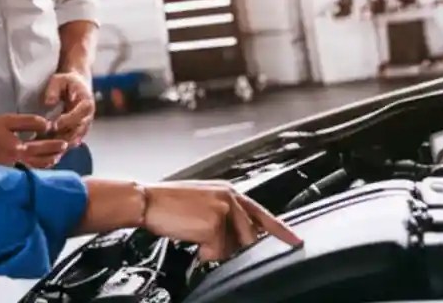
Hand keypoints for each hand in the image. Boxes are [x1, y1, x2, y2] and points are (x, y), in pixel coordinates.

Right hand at [0, 114, 68, 168]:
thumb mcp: (7, 121)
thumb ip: (28, 122)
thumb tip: (46, 125)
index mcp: (20, 149)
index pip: (43, 148)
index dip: (55, 145)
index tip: (65, 143)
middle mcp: (19, 162)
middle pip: (42, 161)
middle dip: (54, 155)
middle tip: (64, 151)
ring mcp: (14, 169)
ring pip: (36, 168)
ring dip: (47, 163)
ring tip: (55, 158)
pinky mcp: (8, 172)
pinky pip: (27, 171)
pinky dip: (37, 167)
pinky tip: (39, 164)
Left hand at [42, 72, 94, 148]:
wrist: (77, 86)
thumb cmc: (67, 82)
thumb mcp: (58, 80)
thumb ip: (53, 90)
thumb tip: (49, 103)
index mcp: (87, 103)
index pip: (79, 115)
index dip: (67, 121)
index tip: (54, 124)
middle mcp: (88, 118)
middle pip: (78, 131)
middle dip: (63, 137)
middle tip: (48, 141)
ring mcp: (84, 127)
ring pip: (74, 140)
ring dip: (61, 145)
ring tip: (46, 148)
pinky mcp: (78, 133)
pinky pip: (70, 143)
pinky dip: (60, 148)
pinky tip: (47, 151)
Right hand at [142, 181, 301, 261]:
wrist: (147, 200)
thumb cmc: (168, 203)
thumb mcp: (202, 202)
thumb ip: (225, 215)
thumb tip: (239, 239)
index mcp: (229, 191)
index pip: (263, 213)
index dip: (281, 230)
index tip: (296, 241)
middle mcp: (231, 198)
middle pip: (249, 236)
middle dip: (231, 246)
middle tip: (205, 238)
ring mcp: (224, 210)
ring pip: (233, 246)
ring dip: (215, 249)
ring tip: (194, 234)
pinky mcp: (214, 223)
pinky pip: (217, 252)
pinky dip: (203, 252)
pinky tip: (190, 238)